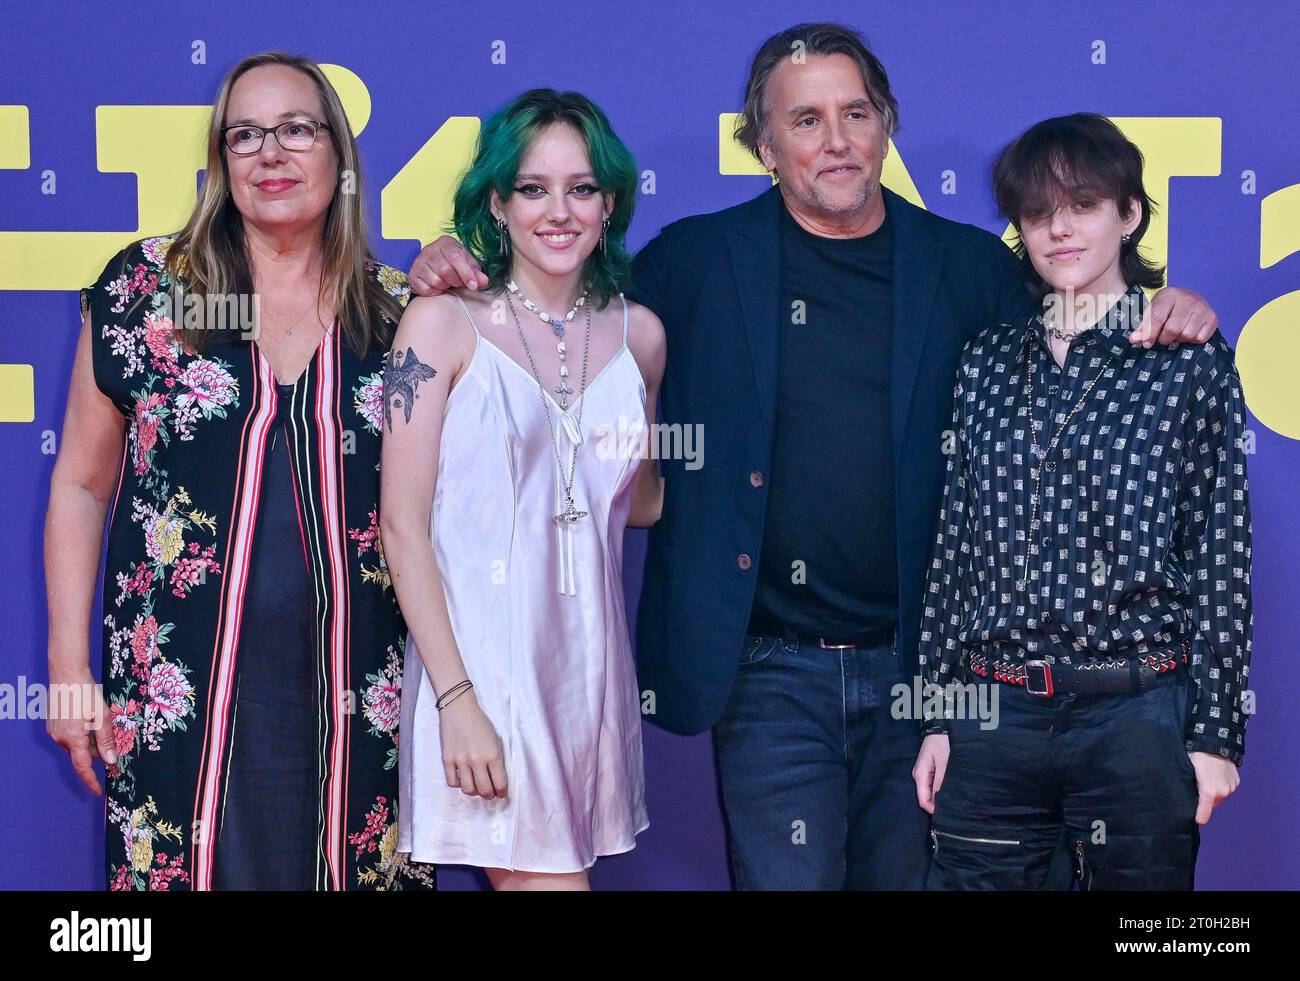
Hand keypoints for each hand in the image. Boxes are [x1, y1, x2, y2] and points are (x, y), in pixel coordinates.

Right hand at [45, 668, 114, 795]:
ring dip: (90, 742)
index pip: (82, 767)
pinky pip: (70, 736)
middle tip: (113, 745)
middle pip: (82, 754)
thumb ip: (106, 740)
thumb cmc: (85, 692)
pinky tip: (89, 720)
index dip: (91, 781)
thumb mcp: (102, 716)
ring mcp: (54, 731)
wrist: (66, 673)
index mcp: (74, 739)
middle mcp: (60, 738)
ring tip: (101, 725)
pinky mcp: (53, 724)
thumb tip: (110, 761)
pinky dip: (82, 735)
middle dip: (97, 753)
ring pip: (76, 745)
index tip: (98, 791)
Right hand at [407, 235, 487, 296]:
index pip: (455, 256)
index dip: (466, 272)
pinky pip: (426, 289)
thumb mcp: (468, 264)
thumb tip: (483, 281)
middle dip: (456, 280)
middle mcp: (429, 250)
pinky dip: (435, 292)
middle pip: (445, 270)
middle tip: (459, 283)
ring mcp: (418, 262)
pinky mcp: (412, 275)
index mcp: (445, 243)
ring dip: (445, 286)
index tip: (473, 285)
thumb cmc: (454, 263)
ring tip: (448, 282)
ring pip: (435, 281)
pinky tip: (438, 286)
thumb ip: (476, 272)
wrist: (435, 264)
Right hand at [439, 689, 507, 800]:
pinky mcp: (447, 760)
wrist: (459, 709)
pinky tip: (463, 777)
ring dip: (474, 791)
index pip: (500, 783)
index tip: (501, 793)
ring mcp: (460, 761)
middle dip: (489, 795)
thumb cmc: (480, 723)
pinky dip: (459, 784)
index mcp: (493, 754)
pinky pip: (453, 782)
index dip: (502, 792)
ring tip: (477, 786)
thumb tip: (496, 779)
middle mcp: (477, 760)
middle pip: (484, 790)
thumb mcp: (496, 740)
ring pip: (468, 790)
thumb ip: (497, 760)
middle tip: (490, 793)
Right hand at [912, 733, 950, 814]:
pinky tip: (951, 792)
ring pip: (930, 793)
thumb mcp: (943, 762)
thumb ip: (941, 781)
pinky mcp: (930, 772)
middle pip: (926, 798)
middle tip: (954, 810)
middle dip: (937, 805)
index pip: (923, 800)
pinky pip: (933, 786)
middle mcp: (920, 777)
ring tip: (954, 802)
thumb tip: (941, 799)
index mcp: (920, 775)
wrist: (939, 729)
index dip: (933, 810)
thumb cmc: (941, 744)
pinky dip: (940, 791)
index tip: (947, 814)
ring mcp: (924, 774)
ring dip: (940, 798)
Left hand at [1129, 286, 1217, 347]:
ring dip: (1179, 339)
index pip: (1157, 318)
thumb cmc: (1168, 308)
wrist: (1190, 298)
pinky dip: (1192, 340)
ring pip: (1187, 335)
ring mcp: (1202, 308)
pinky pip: (1200, 338)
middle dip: (1165, 338)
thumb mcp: (1153, 312)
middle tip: (1164, 337)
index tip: (1146, 344)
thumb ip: (1143, 327)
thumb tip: (1134, 340)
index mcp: (1169, 295)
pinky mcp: (1212, 318)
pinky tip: (1189, 332)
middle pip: (1173, 329)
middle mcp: (1188, 299)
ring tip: (1177, 332)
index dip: (1150, 334)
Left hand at [1189, 751, 1239, 824]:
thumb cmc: (1196, 755)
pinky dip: (1220, 787)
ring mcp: (1231, 787)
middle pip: (1211, 804)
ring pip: (1219, 797)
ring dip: (1212, 794)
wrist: (1216, 741)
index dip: (1198, 817)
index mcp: (1209, 791)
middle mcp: (1223, 792)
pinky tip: (1213, 776)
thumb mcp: (1187, 770)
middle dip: (1203, 801)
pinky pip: (1226, 789)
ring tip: (1204, 780)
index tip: (1195, 821)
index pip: (1203, 813)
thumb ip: (1187, 786)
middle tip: (1194, 790)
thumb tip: (1182, 796)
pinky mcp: (1236, 782)